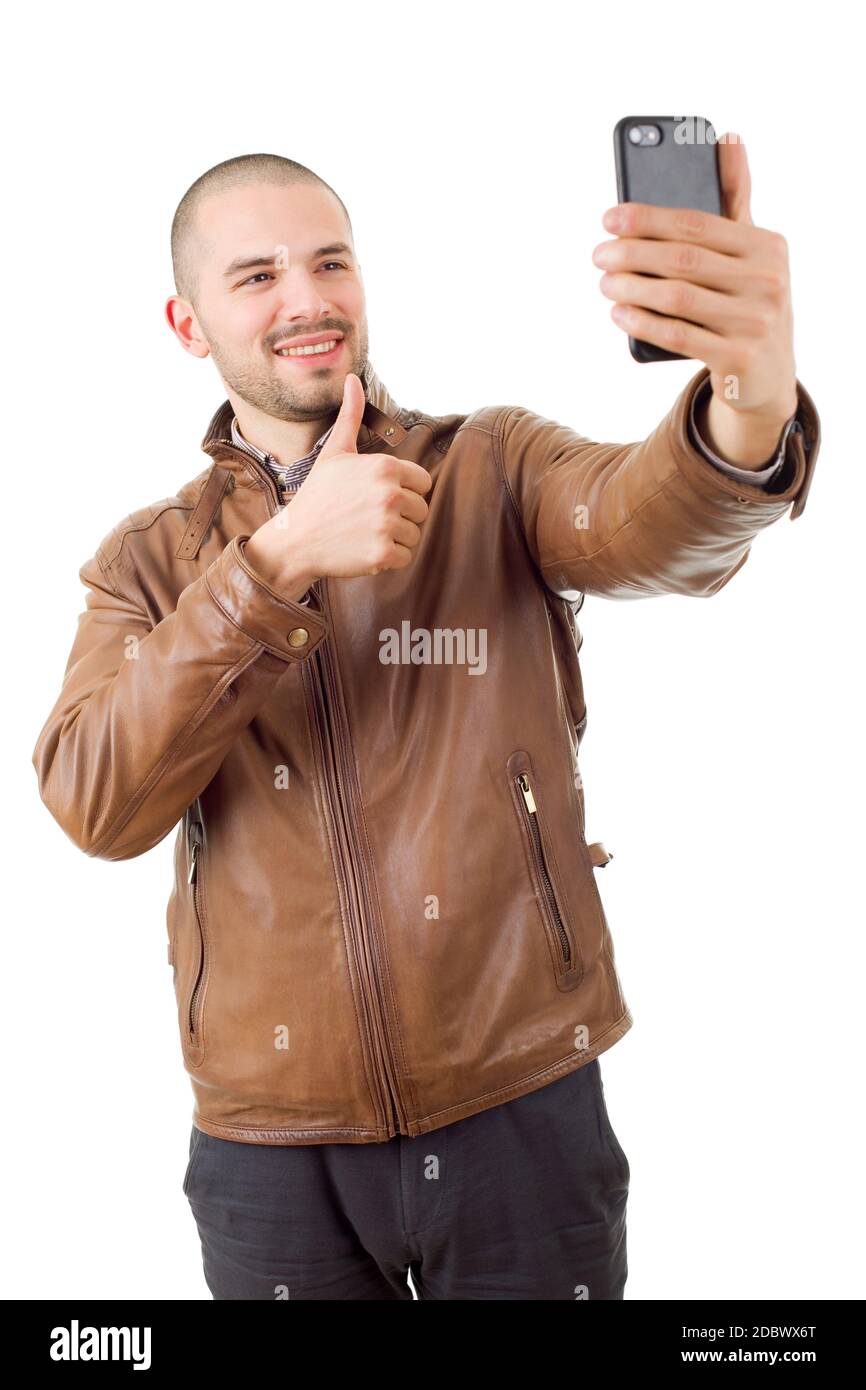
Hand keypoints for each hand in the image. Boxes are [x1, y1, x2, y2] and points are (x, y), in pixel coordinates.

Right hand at [244, 373, 432, 593]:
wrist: (295, 540)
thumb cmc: (318, 495)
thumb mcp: (335, 452)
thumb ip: (351, 416)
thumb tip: (353, 379)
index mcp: (385, 466)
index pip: (423, 483)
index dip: (403, 491)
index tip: (376, 497)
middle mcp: (390, 493)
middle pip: (420, 510)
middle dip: (400, 516)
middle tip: (367, 518)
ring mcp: (387, 524)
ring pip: (414, 534)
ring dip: (394, 538)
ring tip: (364, 532)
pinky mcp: (383, 553)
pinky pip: (405, 557)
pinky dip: (388, 559)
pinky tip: (363, 549)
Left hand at [592, 132, 797, 426]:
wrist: (768, 376)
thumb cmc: (748, 302)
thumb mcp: (750, 253)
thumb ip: (736, 199)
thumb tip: (727, 137)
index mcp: (768, 246)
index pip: (697, 224)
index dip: (648, 218)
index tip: (609, 218)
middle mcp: (768, 281)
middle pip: (683, 259)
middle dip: (632, 253)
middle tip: (598, 254)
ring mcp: (755, 321)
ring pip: (677, 297)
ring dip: (631, 287)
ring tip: (604, 282)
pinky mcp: (738, 357)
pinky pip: (677, 335)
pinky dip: (642, 321)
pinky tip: (618, 313)